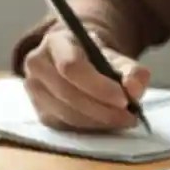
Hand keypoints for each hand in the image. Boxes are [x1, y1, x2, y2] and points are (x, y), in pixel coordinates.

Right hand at [23, 29, 152, 130]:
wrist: (74, 62)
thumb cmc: (94, 58)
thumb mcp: (114, 56)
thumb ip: (130, 69)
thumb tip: (134, 89)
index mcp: (55, 42)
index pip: (71, 67)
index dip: (98, 86)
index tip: (124, 99)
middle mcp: (37, 65)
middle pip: (68, 94)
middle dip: (102, 109)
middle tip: (130, 116)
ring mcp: (34, 91)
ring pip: (67, 114)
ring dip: (99, 121)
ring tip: (124, 119)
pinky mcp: (40, 112)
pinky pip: (66, 125)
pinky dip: (91, 126)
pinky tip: (108, 122)